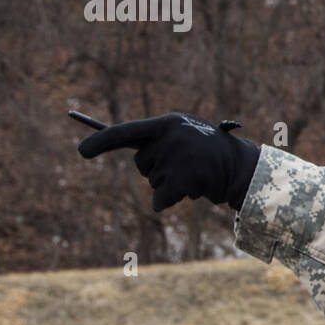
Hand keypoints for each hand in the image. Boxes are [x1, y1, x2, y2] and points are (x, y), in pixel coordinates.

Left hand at [78, 112, 259, 211]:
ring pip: (152, 183)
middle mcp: (169, 137)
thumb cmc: (210, 152)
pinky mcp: (183, 180)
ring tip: (194, 175)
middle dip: (156, 169)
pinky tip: (191, 191)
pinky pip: (159, 200)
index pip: (126, 131)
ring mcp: (176, 159)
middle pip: (141, 163)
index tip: (81, 151)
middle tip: (184, 165)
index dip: (101, 141)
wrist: (243, 169)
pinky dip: (169, 201)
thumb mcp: (183, 136)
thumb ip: (155, 140)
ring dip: (169, 185)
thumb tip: (107, 140)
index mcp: (168, 122)